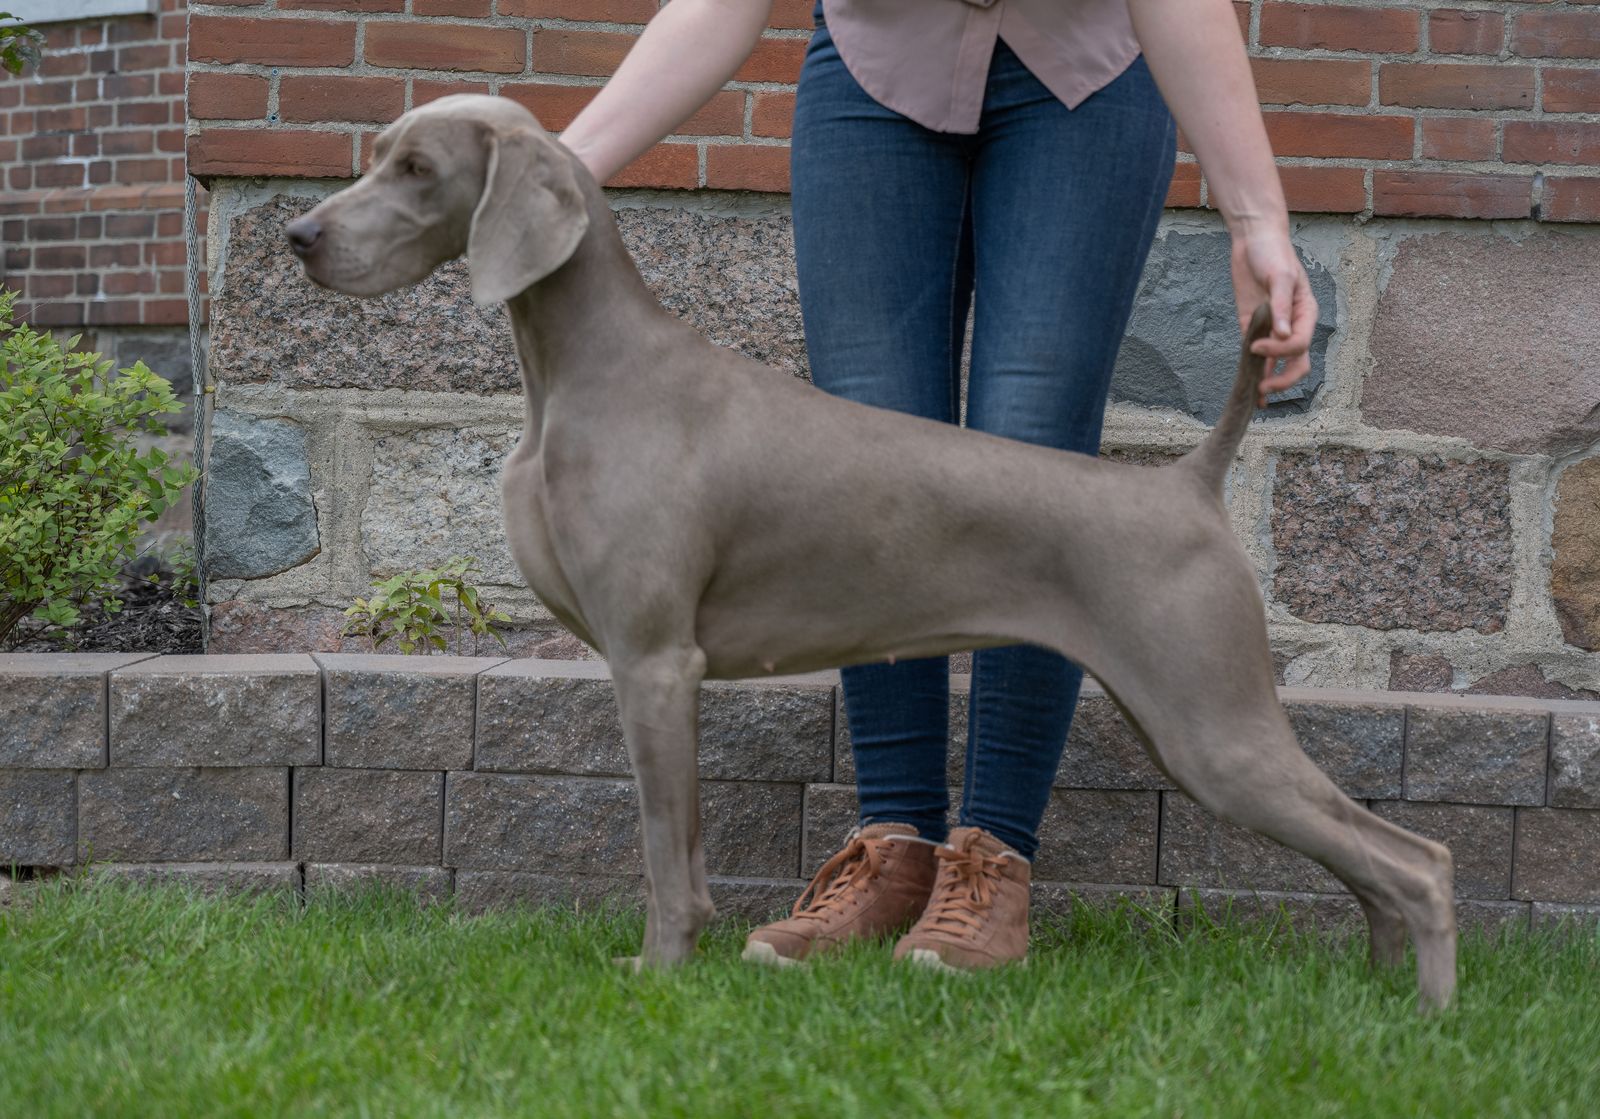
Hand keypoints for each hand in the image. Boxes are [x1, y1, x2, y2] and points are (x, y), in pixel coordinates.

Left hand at [1229, 225, 1317, 404]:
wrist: (1254, 241)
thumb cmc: (1273, 253)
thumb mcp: (1280, 276)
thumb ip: (1282, 306)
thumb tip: (1282, 335)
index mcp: (1306, 314)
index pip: (1298, 344)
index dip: (1278, 351)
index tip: (1255, 346)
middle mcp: (1292, 325)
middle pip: (1296, 363)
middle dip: (1282, 380)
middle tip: (1262, 390)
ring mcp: (1272, 329)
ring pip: (1277, 364)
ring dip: (1269, 382)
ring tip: (1256, 399)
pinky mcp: (1253, 327)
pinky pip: (1256, 355)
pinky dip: (1254, 370)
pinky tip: (1248, 385)